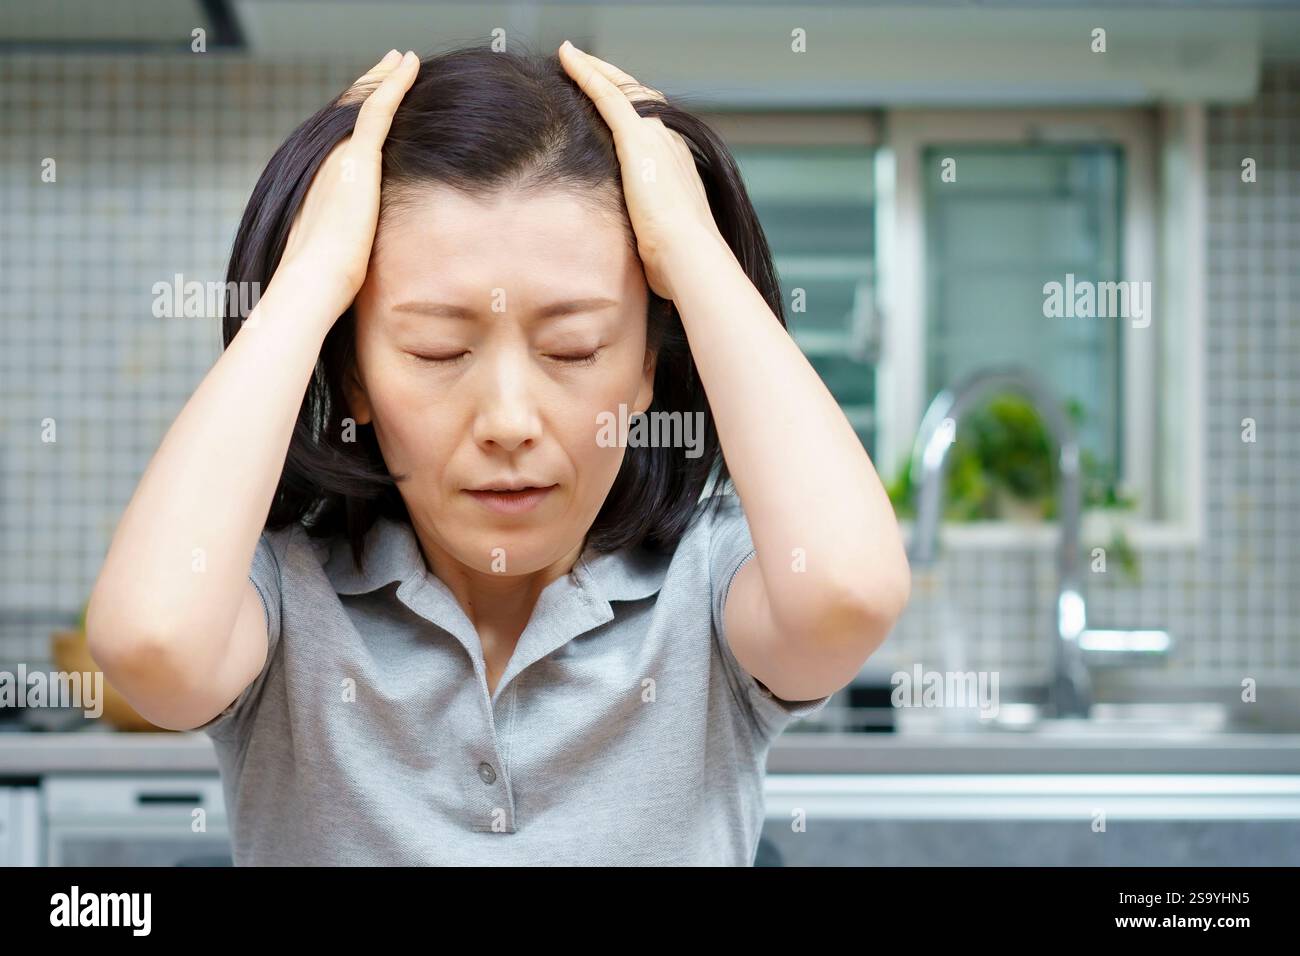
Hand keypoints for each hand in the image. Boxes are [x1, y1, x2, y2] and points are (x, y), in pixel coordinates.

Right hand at [275, 49, 419, 320]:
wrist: (313, 281)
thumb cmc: (322, 282)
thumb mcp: (337, 256)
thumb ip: (346, 246)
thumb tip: (354, 268)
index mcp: (322, 182)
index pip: (343, 141)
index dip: (356, 117)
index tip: (371, 102)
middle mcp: (326, 162)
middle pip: (350, 115)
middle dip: (369, 88)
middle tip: (389, 65)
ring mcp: (341, 157)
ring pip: (364, 105)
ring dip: (383, 78)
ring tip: (401, 59)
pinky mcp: (358, 157)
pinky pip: (378, 108)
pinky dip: (393, 83)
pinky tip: (407, 63)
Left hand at [558, 40, 724, 301]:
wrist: (689, 258)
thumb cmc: (680, 266)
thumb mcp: (663, 248)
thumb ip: (652, 243)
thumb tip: (647, 268)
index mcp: (679, 168)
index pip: (653, 129)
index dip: (634, 113)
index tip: (615, 106)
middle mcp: (671, 145)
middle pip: (642, 100)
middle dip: (616, 83)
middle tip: (590, 70)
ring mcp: (656, 138)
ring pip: (623, 90)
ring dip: (598, 71)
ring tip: (574, 59)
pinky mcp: (638, 138)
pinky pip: (608, 94)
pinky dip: (588, 72)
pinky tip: (568, 58)